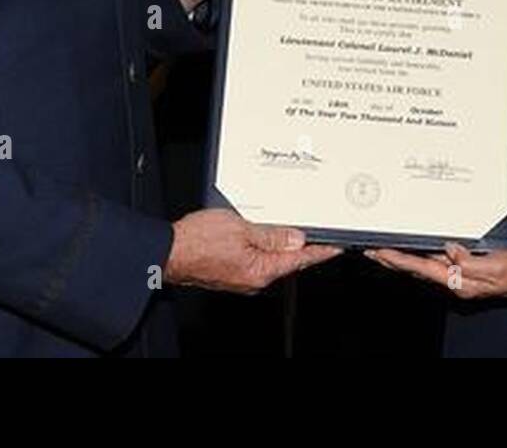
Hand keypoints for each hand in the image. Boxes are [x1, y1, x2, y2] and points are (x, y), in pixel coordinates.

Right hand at [164, 208, 342, 293]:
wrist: (169, 252)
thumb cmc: (198, 241)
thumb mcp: (241, 227)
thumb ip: (271, 234)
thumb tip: (296, 238)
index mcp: (261, 269)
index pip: (300, 259)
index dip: (321, 250)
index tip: (337, 245)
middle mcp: (255, 278)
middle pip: (288, 260)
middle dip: (302, 246)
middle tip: (318, 232)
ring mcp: (244, 278)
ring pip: (272, 260)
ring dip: (282, 246)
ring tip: (290, 230)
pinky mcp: (234, 274)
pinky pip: (257, 260)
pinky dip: (265, 248)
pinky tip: (262, 236)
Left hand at [365, 242, 506, 300]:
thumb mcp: (495, 265)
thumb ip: (469, 259)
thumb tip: (449, 249)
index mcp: (460, 281)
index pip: (421, 268)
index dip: (399, 259)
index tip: (380, 252)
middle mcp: (456, 281)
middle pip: (416, 270)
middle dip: (393, 261)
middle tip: (372, 251)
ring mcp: (459, 277)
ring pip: (423, 268)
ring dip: (403, 260)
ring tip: (384, 252)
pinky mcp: (464, 271)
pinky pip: (436, 265)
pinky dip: (420, 258)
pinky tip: (413, 253)